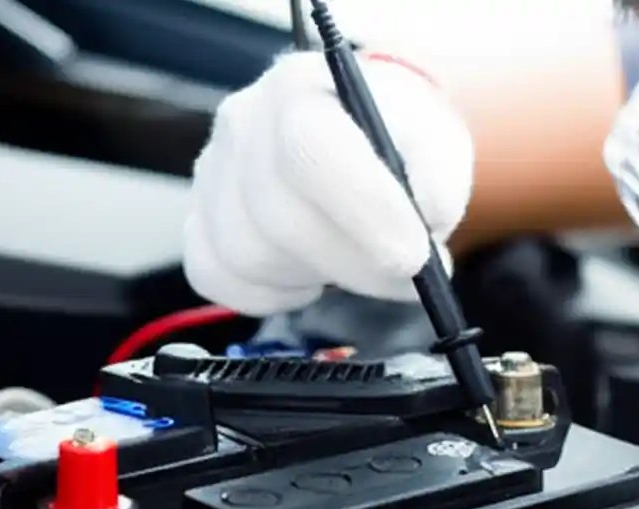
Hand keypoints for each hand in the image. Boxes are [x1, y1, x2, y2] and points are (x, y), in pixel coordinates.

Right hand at [183, 50, 473, 314]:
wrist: (365, 139)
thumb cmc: (396, 139)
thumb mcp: (437, 142)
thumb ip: (439, 177)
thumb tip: (429, 218)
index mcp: (300, 86)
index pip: (311, 148)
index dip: (364, 209)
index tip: (414, 254)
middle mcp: (244, 122)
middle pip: (282, 216)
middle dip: (359, 262)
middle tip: (410, 273)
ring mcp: (212, 175)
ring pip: (251, 256)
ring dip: (322, 275)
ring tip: (360, 259)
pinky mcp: (199, 223)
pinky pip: (219, 277)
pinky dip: (273, 292)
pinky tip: (310, 270)